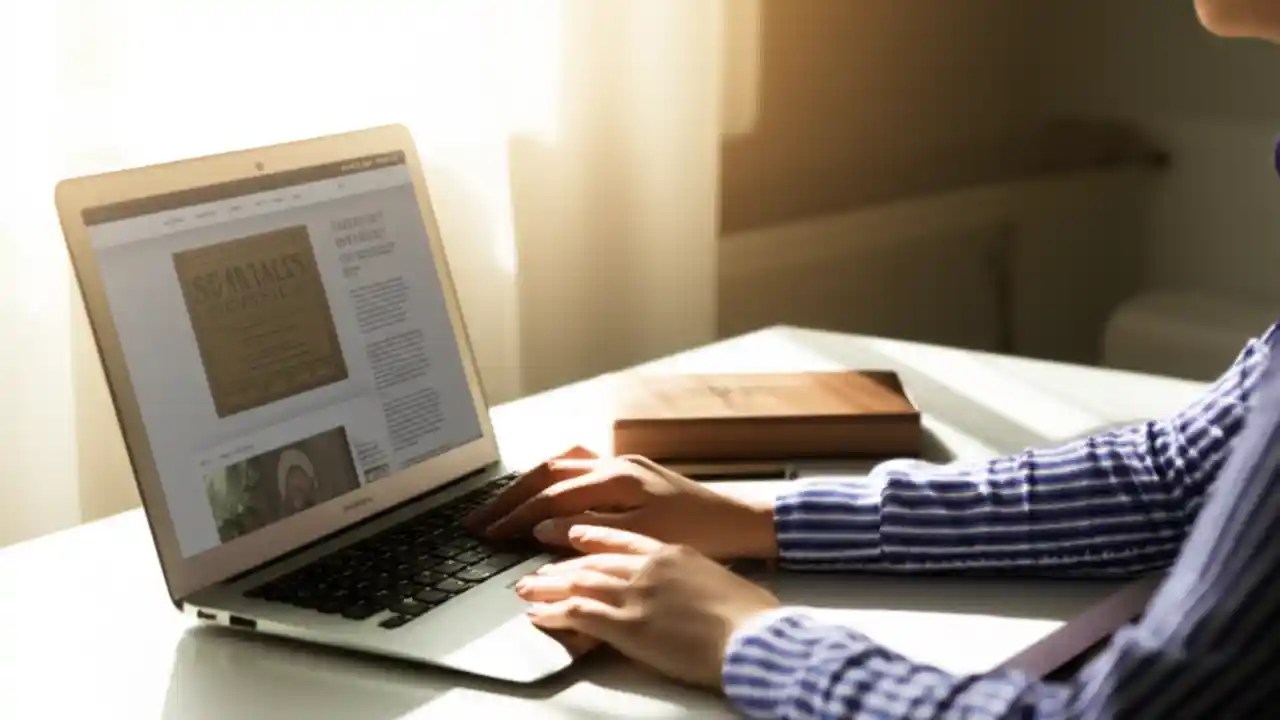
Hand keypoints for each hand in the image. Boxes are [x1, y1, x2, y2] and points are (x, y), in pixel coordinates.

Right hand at [464, 454, 777, 559]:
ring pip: (561, 464)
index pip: (550, 495)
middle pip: (547, 472)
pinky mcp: (632, 472)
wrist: (741, 521)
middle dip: (510, 497)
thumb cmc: (699, 533)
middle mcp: (614, 463)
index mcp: (615, 478)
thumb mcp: (643, 536)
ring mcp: (623, 464)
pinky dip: (555, 479)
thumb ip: (589, 530)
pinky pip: (579, 467)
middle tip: (479, 519)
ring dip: (529, 484)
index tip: (486, 534)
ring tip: (503, 505)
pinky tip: (547, 491)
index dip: (515, 516)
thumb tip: (542, 528)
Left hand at [517, 526, 779, 688]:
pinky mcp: (626, 625)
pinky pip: (578, 614)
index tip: (574, 536)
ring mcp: (634, 594)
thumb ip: (693, 579)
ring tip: (527, 590)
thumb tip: (690, 591)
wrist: (752, 634)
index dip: (593, 538)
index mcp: (671, 552)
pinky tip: (539, 615)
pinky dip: (554, 614)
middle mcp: (647, 566)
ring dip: (548, 587)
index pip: (621, 540)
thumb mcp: (718, 580)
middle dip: (561, 566)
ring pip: (579, 583)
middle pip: (592, 562)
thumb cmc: (748, 613)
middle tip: (539, 570)